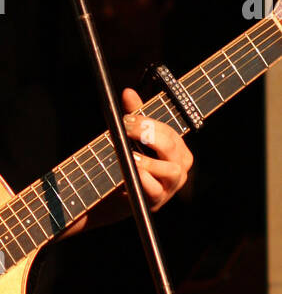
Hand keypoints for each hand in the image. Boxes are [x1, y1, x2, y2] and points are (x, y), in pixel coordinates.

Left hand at [121, 87, 192, 210]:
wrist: (113, 197)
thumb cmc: (129, 164)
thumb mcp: (131, 139)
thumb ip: (134, 116)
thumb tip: (128, 92)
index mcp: (177, 150)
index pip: (169, 131)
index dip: (148, 123)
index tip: (127, 118)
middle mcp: (179, 167)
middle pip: (171, 146)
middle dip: (148, 135)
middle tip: (126, 130)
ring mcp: (170, 186)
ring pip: (171, 170)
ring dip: (149, 161)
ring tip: (130, 156)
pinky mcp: (158, 201)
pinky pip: (156, 190)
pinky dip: (144, 180)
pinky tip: (130, 172)